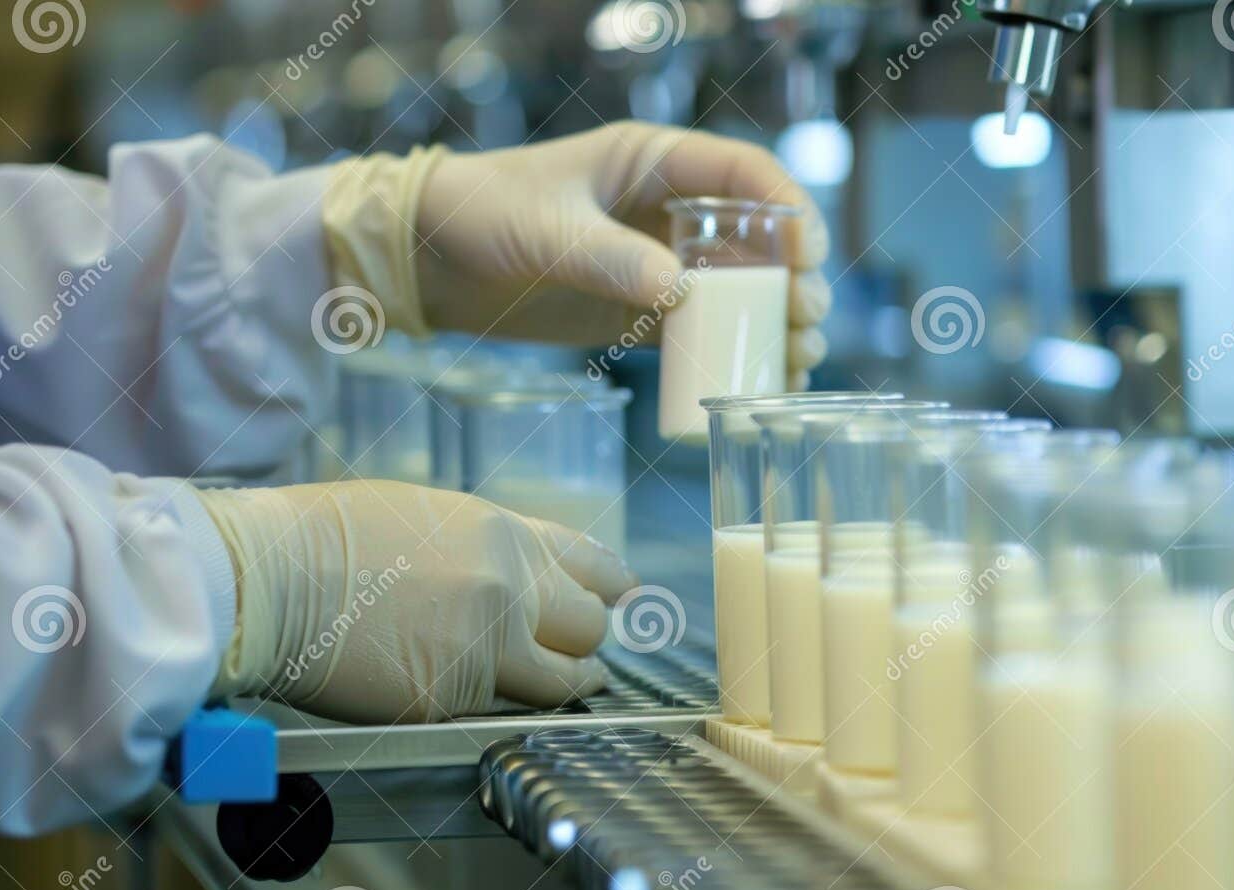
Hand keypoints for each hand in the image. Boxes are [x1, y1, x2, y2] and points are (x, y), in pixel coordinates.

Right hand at [195, 480, 635, 723]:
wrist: (270, 576)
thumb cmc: (325, 539)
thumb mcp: (428, 514)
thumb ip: (486, 547)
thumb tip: (518, 572)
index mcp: (504, 533)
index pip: (591, 563)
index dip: (612, 588)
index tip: (623, 601)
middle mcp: (511, 585)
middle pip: (591, 624)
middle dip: (590, 640)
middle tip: (586, 651)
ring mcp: (487, 643)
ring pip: (566, 677)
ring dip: (571, 682)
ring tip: (572, 685)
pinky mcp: (454, 696)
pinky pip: (501, 710)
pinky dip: (502, 709)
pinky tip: (489, 701)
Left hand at [413, 122, 830, 388]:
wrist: (427, 260)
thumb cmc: (481, 214)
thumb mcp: (546, 230)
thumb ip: (611, 259)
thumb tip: (682, 295)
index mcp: (651, 163)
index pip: (742, 172)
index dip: (787, 206)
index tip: (807, 252)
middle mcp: (666, 211)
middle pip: (756, 239)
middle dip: (792, 279)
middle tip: (804, 317)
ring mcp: (656, 264)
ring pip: (738, 291)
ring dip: (774, 324)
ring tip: (798, 360)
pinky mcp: (637, 314)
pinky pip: (699, 334)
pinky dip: (733, 356)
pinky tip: (763, 382)